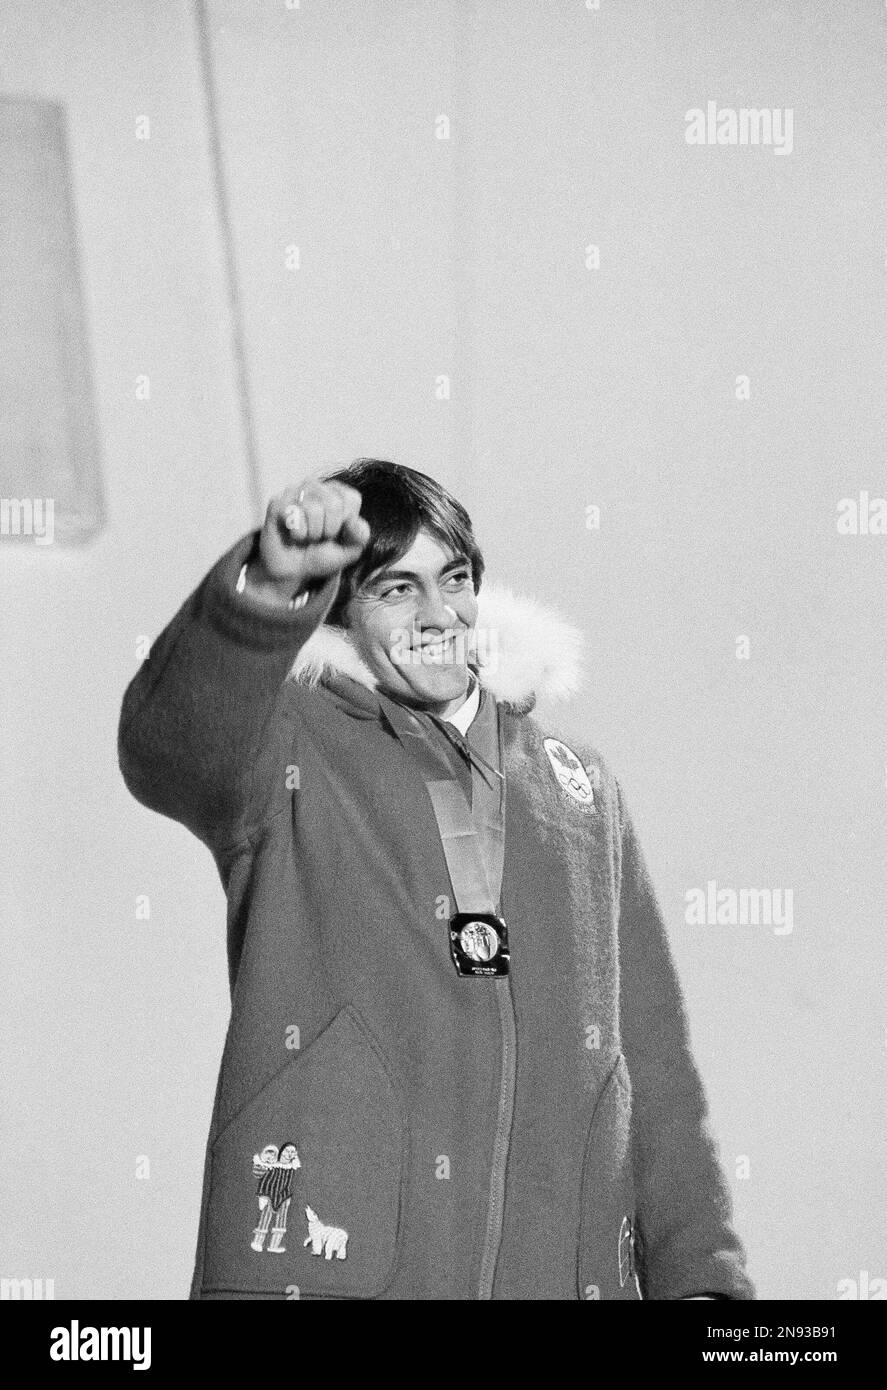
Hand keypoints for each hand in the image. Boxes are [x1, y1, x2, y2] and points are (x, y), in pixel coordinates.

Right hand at [256, 479, 370, 593]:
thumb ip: (360, 535)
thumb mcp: (349, 549)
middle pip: (333, 503)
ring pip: (313, 509)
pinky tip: (293, 535)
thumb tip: (354, 521)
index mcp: (336, 491)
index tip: (336, 533)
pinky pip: (294, 516)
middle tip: (319, 536)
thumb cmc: (322, 555)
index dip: (346, 524)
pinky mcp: (276, 503)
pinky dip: (298, 534)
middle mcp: (314, 485)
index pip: (351, 499)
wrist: (294, 571)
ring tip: (306, 536)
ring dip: (312, 533)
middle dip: (329, 529)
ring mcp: (293, 492)